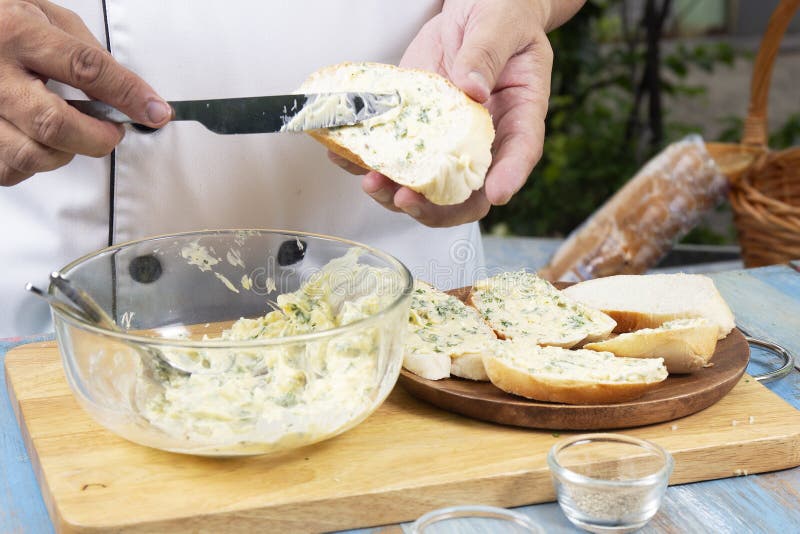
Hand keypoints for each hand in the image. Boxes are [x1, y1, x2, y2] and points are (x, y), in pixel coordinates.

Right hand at [0, 0, 170, 185]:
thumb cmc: (7, 21)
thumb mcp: (48, 16)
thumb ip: (88, 53)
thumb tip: (130, 94)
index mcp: (17, 33)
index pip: (85, 68)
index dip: (127, 94)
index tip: (155, 111)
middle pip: (53, 124)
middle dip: (97, 137)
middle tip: (113, 132)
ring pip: (31, 154)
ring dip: (66, 153)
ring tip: (74, 134)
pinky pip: (9, 169)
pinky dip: (35, 165)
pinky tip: (43, 144)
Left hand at [352, 0, 575, 226]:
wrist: (473, 9)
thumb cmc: (501, 15)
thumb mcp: (500, 26)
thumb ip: (486, 54)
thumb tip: (471, 88)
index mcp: (518, 115)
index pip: (520, 154)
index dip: (509, 178)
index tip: (495, 194)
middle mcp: (482, 140)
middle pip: (466, 193)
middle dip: (435, 206)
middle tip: (406, 196)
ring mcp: (444, 140)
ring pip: (424, 186)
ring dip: (394, 193)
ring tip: (370, 181)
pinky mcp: (413, 129)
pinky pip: (391, 155)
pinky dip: (364, 161)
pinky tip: (344, 155)